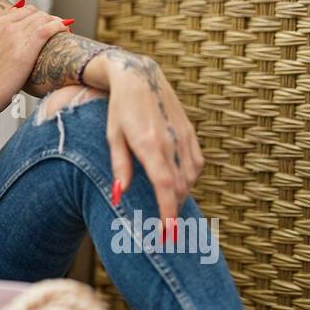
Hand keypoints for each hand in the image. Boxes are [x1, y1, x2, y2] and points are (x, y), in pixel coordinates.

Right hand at [0, 0, 70, 117]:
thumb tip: (8, 41)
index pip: (24, 10)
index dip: (37, 18)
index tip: (43, 27)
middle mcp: (7, 25)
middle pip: (36, 13)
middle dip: (48, 20)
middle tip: (56, 32)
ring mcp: (17, 34)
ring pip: (45, 18)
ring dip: (57, 23)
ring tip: (63, 33)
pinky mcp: (28, 47)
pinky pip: (50, 28)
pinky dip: (60, 27)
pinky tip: (65, 33)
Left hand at [103, 51, 205, 234]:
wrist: (140, 76)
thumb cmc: (119, 108)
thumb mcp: (113, 136)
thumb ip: (120, 166)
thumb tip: (119, 195)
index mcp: (148, 143)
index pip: (164, 185)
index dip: (168, 212)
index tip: (168, 232)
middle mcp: (170, 140)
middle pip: (180, 186)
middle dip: (173, 208)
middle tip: (164, 226)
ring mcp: (183, 135)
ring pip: (191, 177)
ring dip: (181, 194)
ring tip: (168, 205)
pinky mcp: (190, 131)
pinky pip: (197, 163)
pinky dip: (189, 177)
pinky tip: (178, 181)